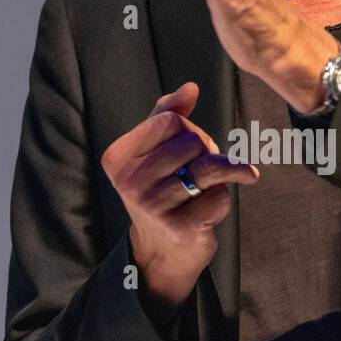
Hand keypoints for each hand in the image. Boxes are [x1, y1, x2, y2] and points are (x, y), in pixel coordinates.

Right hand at [100, 80, 258, 311]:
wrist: (163, 252)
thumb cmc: (161, 193)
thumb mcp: (154, 152)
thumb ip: (167, 115)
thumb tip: (190, 88)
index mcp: (117, 158)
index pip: (170, 120)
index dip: (188, 131)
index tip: (187, 152)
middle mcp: (129, 182)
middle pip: (193, 141)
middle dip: (206, 153)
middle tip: (198, 174)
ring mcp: (153, 206)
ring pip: (209, 166)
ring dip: (218, 177)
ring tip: (208, 189)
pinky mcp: (180, 227)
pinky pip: (220, 196)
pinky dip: (222, 201)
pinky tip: (207, 213)